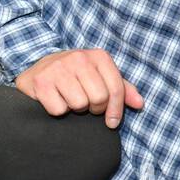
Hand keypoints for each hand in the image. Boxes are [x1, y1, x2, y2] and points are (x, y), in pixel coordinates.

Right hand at [15, 49, 142, 128]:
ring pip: (79, 104)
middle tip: (87, 105)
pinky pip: (59, 109)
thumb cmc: (77, 77)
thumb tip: (139, 104)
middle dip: (95, 108)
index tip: (112, 122)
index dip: (116, 110)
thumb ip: (123, 90)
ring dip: (76, 109)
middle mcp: (79, 57)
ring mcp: (58, 67)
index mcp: (99, 56)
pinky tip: (55, 99)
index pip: (116, 89)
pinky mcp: (41, 81)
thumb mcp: (102, 78)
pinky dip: (58, 110)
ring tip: (70, 99)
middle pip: (99, 98)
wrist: (39, 70)